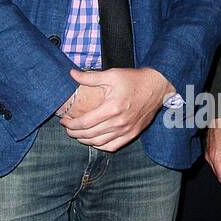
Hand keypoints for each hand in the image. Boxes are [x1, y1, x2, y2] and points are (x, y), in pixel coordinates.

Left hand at [56, 66, 173, 149]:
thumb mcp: (111, 75)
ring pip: (99, 143)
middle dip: (74, 133)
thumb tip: (70, 73)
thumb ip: (89, 77)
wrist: (157, 87)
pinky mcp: (132, 134)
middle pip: (90, 135)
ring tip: (77, 134)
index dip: (71, 124)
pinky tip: (93, 141)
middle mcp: (119, 122)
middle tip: (67, 128)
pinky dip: (100, 146)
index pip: (85, 123)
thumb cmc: (133, 80)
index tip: (64, 121)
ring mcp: (127, 130)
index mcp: (112, 108)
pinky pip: (112, 146)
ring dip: (85, 141)